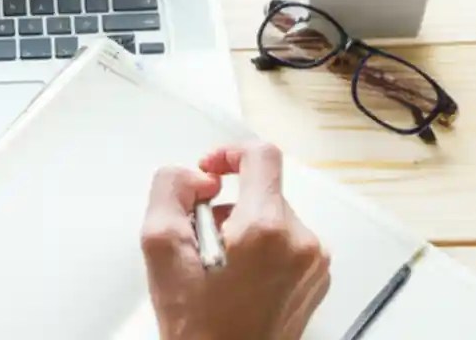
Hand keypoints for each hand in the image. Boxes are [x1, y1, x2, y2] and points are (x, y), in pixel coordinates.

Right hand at [141, 142, 330, 339]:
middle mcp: (301, 242)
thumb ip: (171, 190)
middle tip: (200, 241)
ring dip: (243, 228)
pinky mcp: (316, 279)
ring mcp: (314, 263)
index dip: (228, 153)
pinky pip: (286, 242)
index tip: (209, 171)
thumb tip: (196, 177)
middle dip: (227, 205)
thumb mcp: (159, 247)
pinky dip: (260, 248)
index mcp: (266, 228)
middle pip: (263, 190)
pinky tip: (237, 278)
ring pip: (273, 216)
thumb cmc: (198, 327)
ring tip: (219, 267)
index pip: (261, 155)